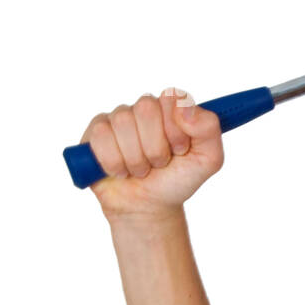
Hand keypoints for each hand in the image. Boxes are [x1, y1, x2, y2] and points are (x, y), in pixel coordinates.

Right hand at [80, 88, 222, 220]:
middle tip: (160, 163)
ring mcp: (119, 118)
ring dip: (136, 158)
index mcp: (173, 109)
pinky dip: (114, 162)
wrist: (149, 206)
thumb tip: (184, 109)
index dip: (175, 128)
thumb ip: (209, 129)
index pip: (172, 98)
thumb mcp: (208, 159)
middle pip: (146, 108)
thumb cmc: (178, 179)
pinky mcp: (96, 132)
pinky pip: (101, 135)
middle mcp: (146, 108)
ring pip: (123, 122)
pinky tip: (121, 171)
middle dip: (156, 146)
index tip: (180, 149)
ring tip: (141, 170)